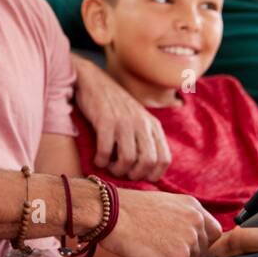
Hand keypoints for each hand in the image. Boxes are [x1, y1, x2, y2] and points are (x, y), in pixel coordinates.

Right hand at [72, 55, 171, 181]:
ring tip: (109, 166)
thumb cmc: (114, 105)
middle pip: (148, 162)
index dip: (153, 174)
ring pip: (128, 159)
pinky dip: (101, 161)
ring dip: (116, 170)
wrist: (93, 81)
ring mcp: (124, 122)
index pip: (164, 159)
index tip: (138, 176)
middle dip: (134, 174)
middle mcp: (142, 123)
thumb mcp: (137, 119)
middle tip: (122, 173)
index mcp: (153, 125)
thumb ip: (145, 138)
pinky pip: (106, 151)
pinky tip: (97, 159)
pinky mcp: (105, 121)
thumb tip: (146, 168)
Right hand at [101, 188, 221, 256]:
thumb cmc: (125, 210)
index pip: (212, 233)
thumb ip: (180, 219)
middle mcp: (197, 221)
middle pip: (203, 252)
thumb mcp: (161, 205)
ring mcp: (191, 239)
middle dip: (183, 255)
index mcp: (193, 205)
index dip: (197, 243)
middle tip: (157, 250)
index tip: (177, 245)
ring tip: (149, 253)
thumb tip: (185, 241)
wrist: (109, 214)